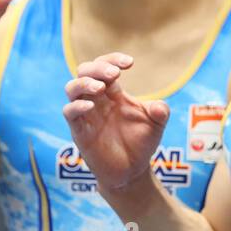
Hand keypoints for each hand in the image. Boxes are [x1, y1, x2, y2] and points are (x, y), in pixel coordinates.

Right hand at [62, 53, 168, 192]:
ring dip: (84, 83)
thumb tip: (158, 106)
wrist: (132, 171)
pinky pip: (70, 113)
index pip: (105, 66)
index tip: (130, 63)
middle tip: (115, 73)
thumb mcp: (157, 125)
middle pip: (85, 72)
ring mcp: (87, 115)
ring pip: (72, 89)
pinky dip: (77, 107)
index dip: (113, 59)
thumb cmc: (142, 143)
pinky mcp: (80, 132)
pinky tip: (90, 107)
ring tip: (100, 87)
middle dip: (98, 67)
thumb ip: (160, 113)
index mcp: (114, 94)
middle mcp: (97, 101)